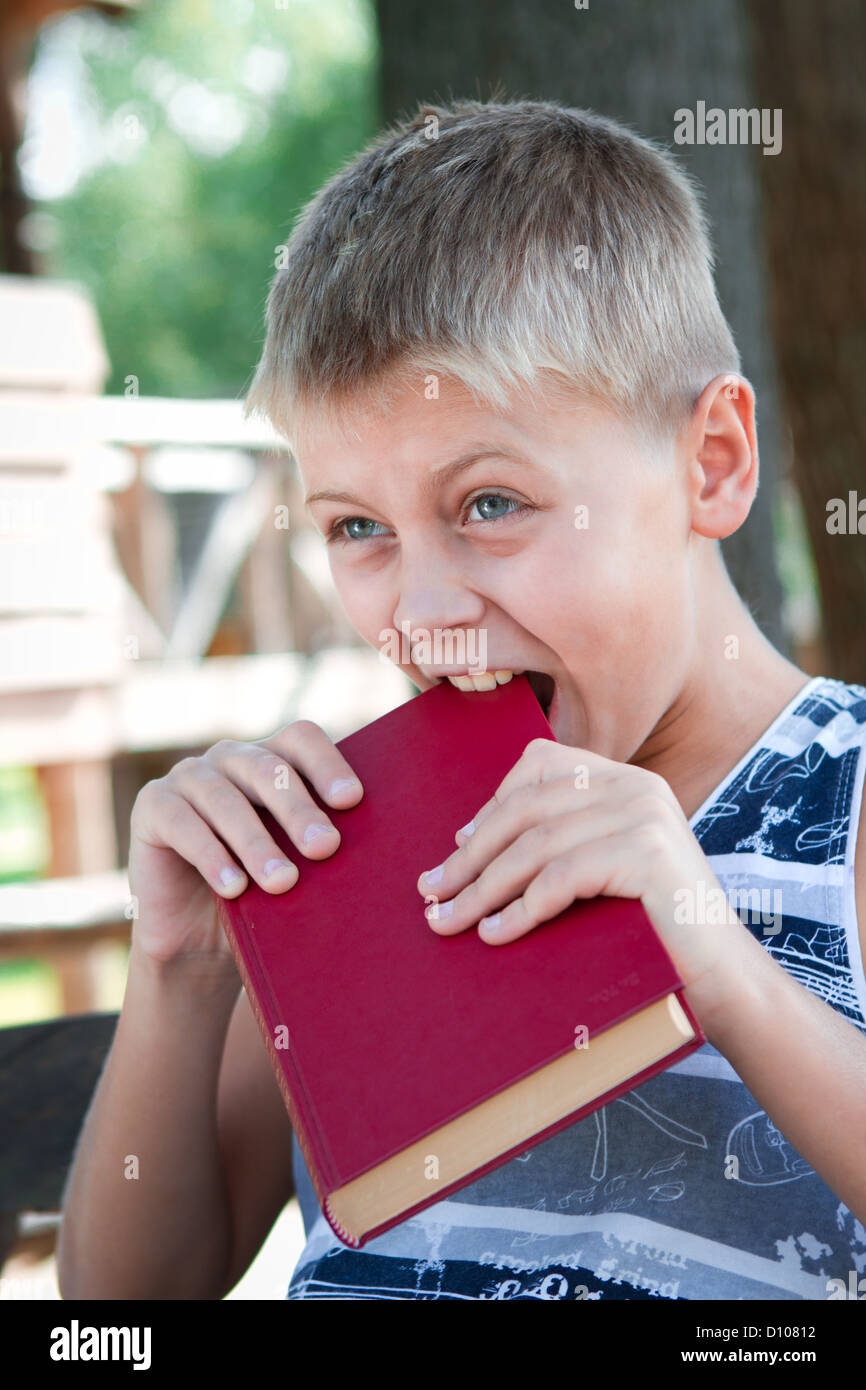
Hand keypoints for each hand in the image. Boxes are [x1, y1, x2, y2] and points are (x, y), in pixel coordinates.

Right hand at [128, 722, 362, 967]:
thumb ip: (317, 846)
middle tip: (325, 849)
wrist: (197, 939)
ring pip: (224, 797)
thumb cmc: (259, 897)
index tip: (352, 801)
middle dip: (298, 809)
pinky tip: (233, 887)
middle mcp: (230, 759)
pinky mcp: (151, 805)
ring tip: (283, 882)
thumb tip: (367, 849)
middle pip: (267, 768)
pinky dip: (211, 855)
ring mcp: (188, 777)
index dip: (326, 763)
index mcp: (271, 761)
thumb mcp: (295, 867)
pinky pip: (182, 823)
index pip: (300, 739)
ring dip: (256, 841)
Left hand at [415, 737, 746, 1006]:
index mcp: (626, 780)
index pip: (541, 765)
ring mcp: (644, 815)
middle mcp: (637, 786)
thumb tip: (466, 845)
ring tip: (447, 921)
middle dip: (470, 855)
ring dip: (481, 888)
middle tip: (430, 893)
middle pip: (527, 807)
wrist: (724, 979)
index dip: (491, 806)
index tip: (457, 849)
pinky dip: (519, 909)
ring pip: (536, 845)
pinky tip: (494, 934)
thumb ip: (561, 845)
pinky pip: (560, 878)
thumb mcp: (603, 870)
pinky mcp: (646, 854)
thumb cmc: (652, 933)